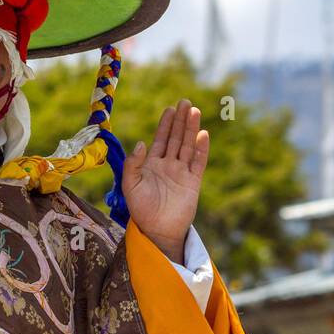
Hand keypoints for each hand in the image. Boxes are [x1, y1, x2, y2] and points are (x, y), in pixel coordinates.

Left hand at [122, 99, 209, 262]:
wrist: (157, 230)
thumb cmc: (141, 209)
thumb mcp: (130, 185)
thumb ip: (133, 164)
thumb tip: (142, 143)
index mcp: (152, 164)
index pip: (161, 139)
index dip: (165, 124)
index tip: (170, 109)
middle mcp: (168, 165)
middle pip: (176, 138)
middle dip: (180, 120)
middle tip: (185, 102)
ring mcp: (181, 172)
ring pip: (187, 146)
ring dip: (191, 129)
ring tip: (194, 111)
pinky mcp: (193, 182)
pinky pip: (198, 162)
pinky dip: (201, 149)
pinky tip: (203, 135)